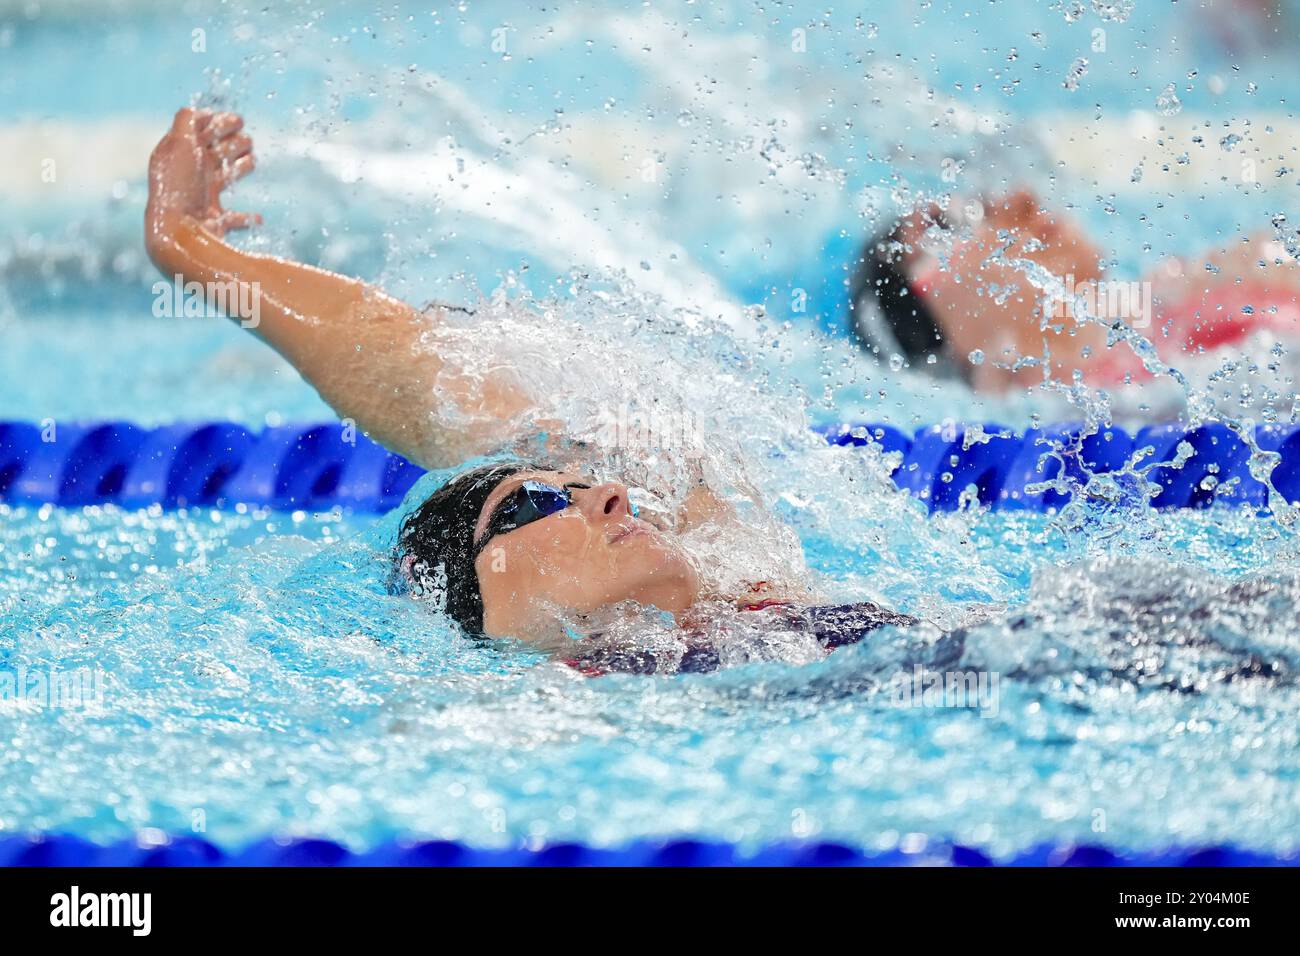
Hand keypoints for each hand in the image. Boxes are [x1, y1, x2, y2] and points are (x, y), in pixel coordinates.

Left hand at [146, 108, 260, 245]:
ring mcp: (201, 199)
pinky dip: (246, 218)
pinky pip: (232, 219)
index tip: (238, 121)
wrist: (178, 230)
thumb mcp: (179, 143)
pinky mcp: (213, 223)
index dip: (218, 123)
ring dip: (240, 168)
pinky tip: (258, 218)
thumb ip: (188, 120)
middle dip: (232, 143)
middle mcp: (188, 175)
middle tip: (248, 140)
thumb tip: (201, 112)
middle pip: (213, 153)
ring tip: (253, 162)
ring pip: (224, 179)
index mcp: (178, 156)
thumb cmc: (178, 186)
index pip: (198, 133)